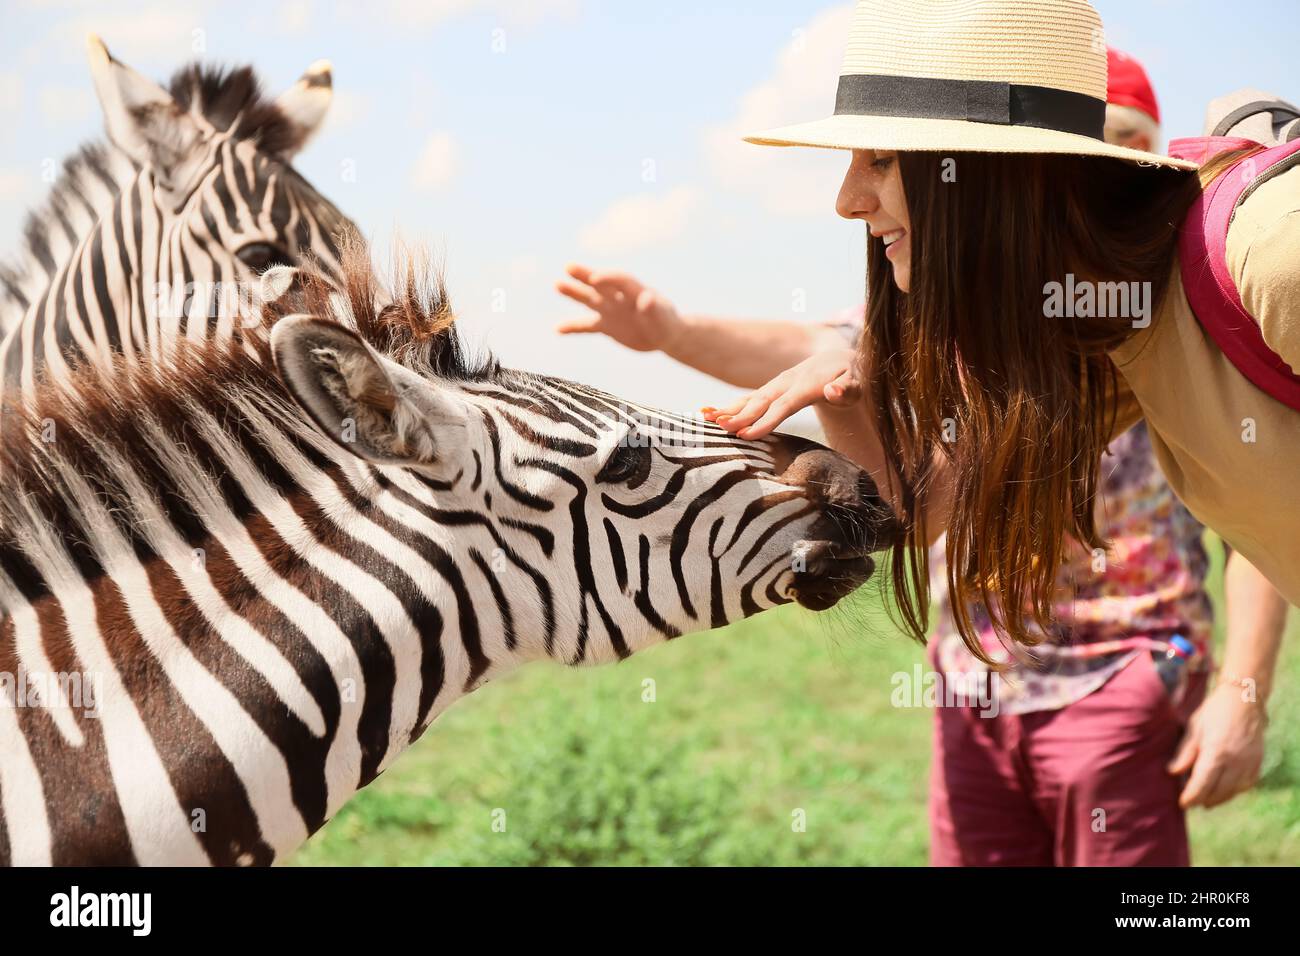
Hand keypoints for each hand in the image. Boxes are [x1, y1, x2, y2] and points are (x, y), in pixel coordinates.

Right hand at [554, 263, 684, 352]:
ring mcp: (612, 310)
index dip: (608, 277)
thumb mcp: (663, 317)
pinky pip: (587, 326)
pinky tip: (557, 329)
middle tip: (569, 267)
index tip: (594, 278)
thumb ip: (654, 308)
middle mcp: (620, 298)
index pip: (621, 280)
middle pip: (601, 284)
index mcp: (636, 291)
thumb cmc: (668, 324)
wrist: (667, 336)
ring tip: (558, 284)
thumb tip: (647, 298)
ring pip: (590, 299)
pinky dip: (573, 327)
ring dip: (574, 293)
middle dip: (585, 276)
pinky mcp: (607, 325)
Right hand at [702, 348, 860, 439]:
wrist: (841, 358)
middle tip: (719, 427)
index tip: (746, 434)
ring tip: (705, 417)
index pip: (784, 405)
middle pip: (761, 401)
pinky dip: (730, 405)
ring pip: (751, 398)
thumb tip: (832, 391)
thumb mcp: (859, 383)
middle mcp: (787, 382)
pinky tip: (708, 412)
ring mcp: (777, 384)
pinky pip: (749, 398)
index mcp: (807, 385)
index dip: (765, 420)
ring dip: (728, 409)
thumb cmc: (853, 376)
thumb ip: (848, 388)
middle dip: (739, 415)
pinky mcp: (772, 388)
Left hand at [1168, 682, 1267, 808]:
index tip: (1182, 803)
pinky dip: (1235, 790)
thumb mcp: (1194, 729)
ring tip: (1207, 800)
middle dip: (1204, 799)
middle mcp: (1235, 761)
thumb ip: (1185, 753)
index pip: (1202, 784)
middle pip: (1218, 791)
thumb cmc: (1214, 712)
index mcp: (1216, 752)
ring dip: (1219, 798)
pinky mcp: (1257, 762)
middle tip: (1192, 802)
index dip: (1191, 796)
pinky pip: (1247, 784)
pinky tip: (1226, 790)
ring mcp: (1249, 763)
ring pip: (1234, 791)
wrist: (1243, 700)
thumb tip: (1173, 772)